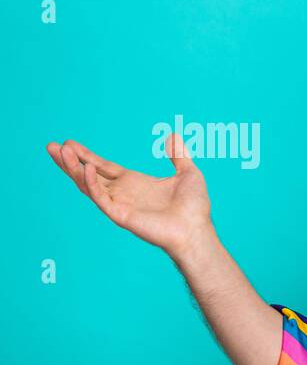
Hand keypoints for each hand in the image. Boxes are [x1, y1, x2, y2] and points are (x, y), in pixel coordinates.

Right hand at [46, 134, 213, 258]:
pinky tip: (85, 168)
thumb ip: (179, 155)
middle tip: (52, 146)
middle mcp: (123, 193)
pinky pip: (100, 198)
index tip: (69, 143)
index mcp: (134, 183)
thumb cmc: (195, 207)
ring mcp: (119, 205)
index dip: (87, 155)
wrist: (197, 229)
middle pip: (88, 174)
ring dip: (73, 169)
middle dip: (70, 161)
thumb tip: (172, 135)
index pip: (104, 167)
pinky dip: (91, 183)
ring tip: (60, 152)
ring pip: (88, 185)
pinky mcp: (120, 215)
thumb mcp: (188, 173)